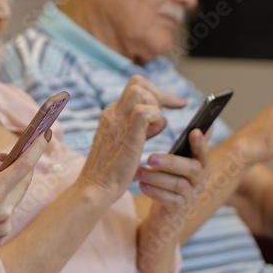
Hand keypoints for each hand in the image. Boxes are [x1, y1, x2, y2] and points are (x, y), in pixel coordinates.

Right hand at [0, 129, 47, 262]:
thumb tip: (4, 159)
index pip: (24, 167)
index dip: (36, 150)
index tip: (45, 136)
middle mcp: (5, 211)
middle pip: (23, 183)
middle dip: (23, 168)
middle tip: (17, 156)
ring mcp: (4, 226)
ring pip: (14, 199)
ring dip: (7, 189)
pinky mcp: (0, 237)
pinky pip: (6, 215)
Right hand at [81, 75, 186, 198]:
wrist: (95, 189)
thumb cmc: (111, 172)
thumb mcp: (123, 142)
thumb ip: (135, 128)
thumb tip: (154, 119)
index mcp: (111, 115)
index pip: (134, 89)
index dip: (156, 92)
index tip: (175, 104)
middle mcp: (112, 113)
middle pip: (137, 82)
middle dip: (160, 93)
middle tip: (176, 108)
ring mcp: (117, 122)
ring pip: (139, 90)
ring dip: (156, 106)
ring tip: (155, 131)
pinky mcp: (126, 134)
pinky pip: (143, 111)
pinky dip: (156, 118)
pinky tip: (153, 134)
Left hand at [138, 129, 208, 216]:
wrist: (162, 215)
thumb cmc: (169, 181)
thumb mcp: (177, 163)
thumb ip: (187, 147)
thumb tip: (201, 124)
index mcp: (201, 166)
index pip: (204, 153)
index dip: (201, 143)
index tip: (194, 132)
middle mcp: (200, 181)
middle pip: (192, 169)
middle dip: (171, 161)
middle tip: (150, 158)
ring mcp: (191, 197)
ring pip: (178, 184)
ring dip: (156, 177)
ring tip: (137, 172)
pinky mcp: (179, 210)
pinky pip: (170, 200)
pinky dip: (154, 192)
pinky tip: (142, 186)